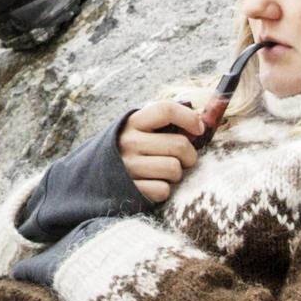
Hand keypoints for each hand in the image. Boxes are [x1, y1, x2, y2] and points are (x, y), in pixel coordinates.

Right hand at [117, 83, 221, 204]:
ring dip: (177, 174)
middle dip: (190, 154)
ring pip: (174, 169)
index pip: (166, 110)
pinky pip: (163, 190)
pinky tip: (154, 184)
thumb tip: (206, 120)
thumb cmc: (132, 150)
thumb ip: (167, 123)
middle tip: (185, 159)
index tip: (199, 128)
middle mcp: (128, 142)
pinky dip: (164, 190)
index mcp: (133, 122)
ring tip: (166, 172)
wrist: (94, 177)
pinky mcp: (130, 190)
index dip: (189, 118)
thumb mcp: (140, 129)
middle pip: (179, 144)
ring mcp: (128, 167)